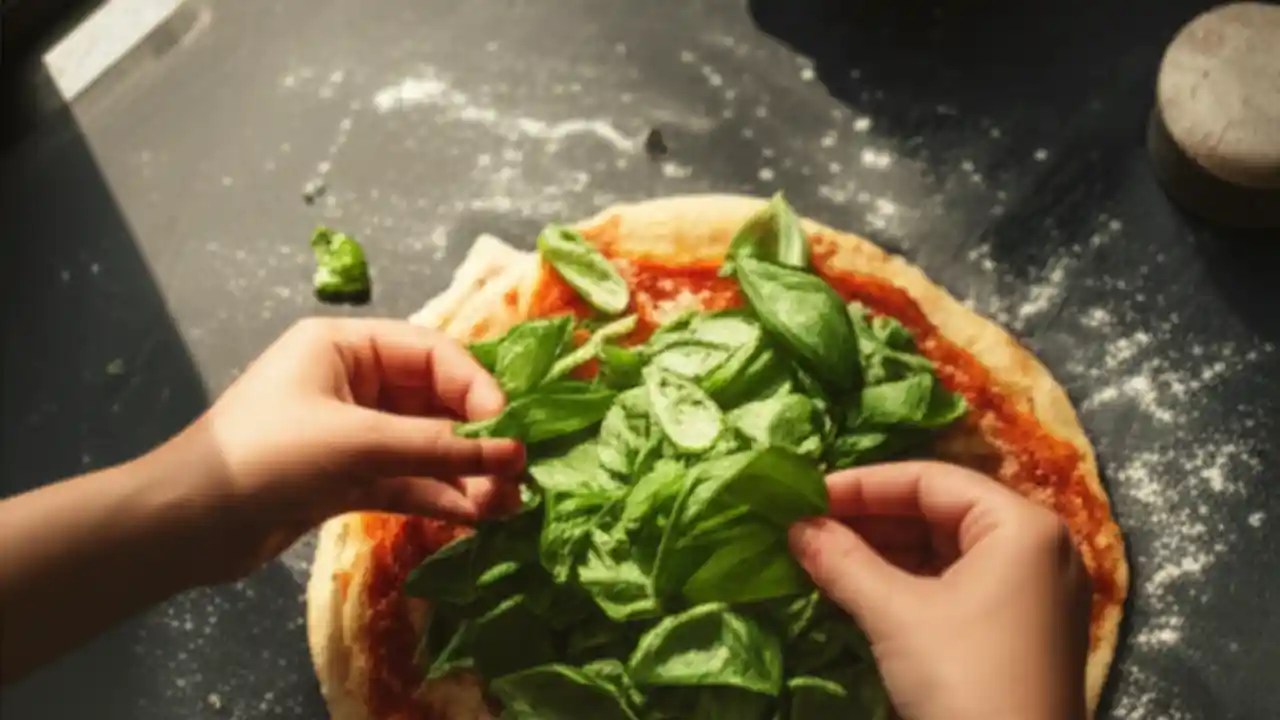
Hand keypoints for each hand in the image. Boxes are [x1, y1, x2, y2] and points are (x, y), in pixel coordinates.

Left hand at [163, 318, 524, 578]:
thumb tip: (514, 454)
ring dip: (464, 473)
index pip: (433, 354)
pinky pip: (406, 478)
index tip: (509, 430)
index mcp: (344, 346)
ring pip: (424, 446)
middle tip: (517, 474)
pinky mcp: (345, 477)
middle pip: (434, 401)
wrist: (184, 525)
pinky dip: (439, 495)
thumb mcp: (357, 443)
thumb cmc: (265, 457)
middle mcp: (351, 382)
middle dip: (476, 439)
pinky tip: (475, 514)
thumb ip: (439, 448)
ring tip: (507, 504)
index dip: (478, 389)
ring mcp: (350, 432)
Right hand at [788, 462, 1090, 719]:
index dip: (863, 484)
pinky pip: (959, 584)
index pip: (931, 480)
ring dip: (884, 551)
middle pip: (941, 511)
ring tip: (823, 554)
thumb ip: (843, 560)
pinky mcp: (1022, 629)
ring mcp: (1034, 591)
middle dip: (871, 518)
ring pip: (947, 549)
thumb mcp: (896, 615)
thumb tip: (795, 527)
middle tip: (809, 526)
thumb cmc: (964, 681)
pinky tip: (860, 586)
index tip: (806, 496)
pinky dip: (909, 582)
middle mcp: (1037, 547)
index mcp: (1021, 525)